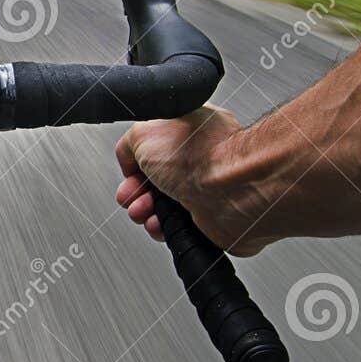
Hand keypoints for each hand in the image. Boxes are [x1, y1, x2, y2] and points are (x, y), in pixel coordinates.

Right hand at [115, 105, 269, 255]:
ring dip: (144, 212)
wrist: (231, 190)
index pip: (151, 150)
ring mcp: (204, 190)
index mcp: (187, 132)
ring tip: (144, 212)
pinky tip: (160, 223)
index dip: (134, 164)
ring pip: (160, 206)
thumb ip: (129, 143)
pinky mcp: (208, 219)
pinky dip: (161, 228)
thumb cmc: (203, 156)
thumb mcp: (144, 132)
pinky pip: (174, 227)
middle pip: (152, 181)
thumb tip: (129, 159)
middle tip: (133, 197)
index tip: (130, 173)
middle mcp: (197, 161)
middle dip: (134, 192)